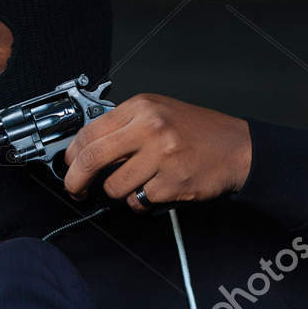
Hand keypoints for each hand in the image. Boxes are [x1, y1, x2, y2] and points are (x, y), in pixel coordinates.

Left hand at [61, 94, 252, 211]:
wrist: (238, 148)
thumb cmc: (198, 132)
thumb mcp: (160, 113)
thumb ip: (125, 126)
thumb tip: (87, 149)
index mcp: (142, 107)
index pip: (90, 131)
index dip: (72, 154)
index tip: (69, 165)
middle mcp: (151, 128)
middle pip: (93, 158)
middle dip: (75, 180)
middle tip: (75, 189)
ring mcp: (162, 156)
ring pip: (114, 186)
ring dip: (117, 192)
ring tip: (134, 185)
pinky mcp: (172, 182)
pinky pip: (138, 201)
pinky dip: (141, 201)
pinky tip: (155, 189)